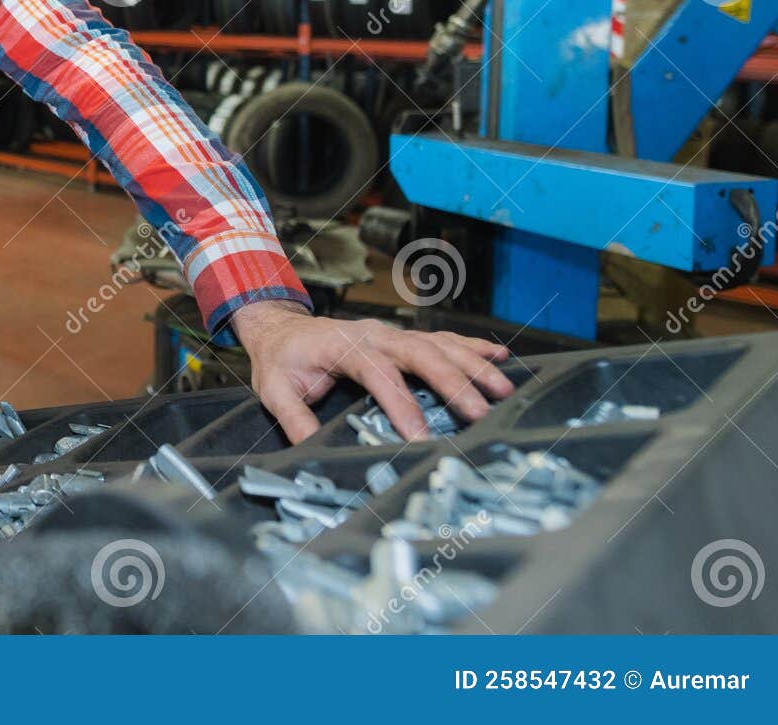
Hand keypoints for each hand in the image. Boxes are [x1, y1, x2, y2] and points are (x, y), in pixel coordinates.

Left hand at [230, 300, 514, 443]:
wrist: (280, 328)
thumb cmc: (281, 360)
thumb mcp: (274, 390)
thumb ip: (295, 419)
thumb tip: (312, 450)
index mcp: (344, 346)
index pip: (379, 375)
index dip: (401, 405)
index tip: (419, 437)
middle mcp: (375, 335)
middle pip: (421, 354)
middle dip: (453, 383)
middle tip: (480, 413)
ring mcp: (392, 333)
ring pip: (439, 344)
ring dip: (473, 365)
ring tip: (503, 389)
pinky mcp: (402, 338)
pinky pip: (443, 339)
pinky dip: (472, 346)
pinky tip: (501, 355)